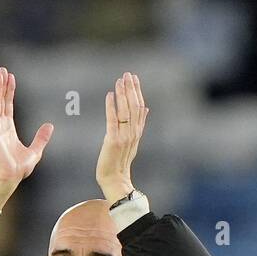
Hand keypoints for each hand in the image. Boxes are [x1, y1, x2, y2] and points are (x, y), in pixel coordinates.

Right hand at [0, 66, 52, 195]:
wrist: (10, 178)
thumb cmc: (18, 169)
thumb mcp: (35, 151)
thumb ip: (41, 138)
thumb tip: (50, 126)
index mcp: (8, 130)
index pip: (8, 106)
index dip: (9, 92)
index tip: (10, 78)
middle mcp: (0, 126)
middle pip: (1, 101)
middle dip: (2, 85)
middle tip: (1, 70)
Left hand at [96, 72, 148, 200]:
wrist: (115, 180)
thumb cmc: (119, 162)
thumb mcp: (132, 142)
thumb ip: (139, 124)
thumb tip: (146, 108)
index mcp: (137, 132)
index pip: (140, 107)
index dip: (137, 92)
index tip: (134, 78)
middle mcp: (133, 133)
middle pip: (134, 107)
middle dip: (131, 89)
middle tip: (127, 74)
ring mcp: (124, 137)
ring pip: (125, 111)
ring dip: (122, 94)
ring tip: (120, 81)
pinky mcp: (113, 141)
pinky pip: (112, 120)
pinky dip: (111, 107)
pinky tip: (110, 95)